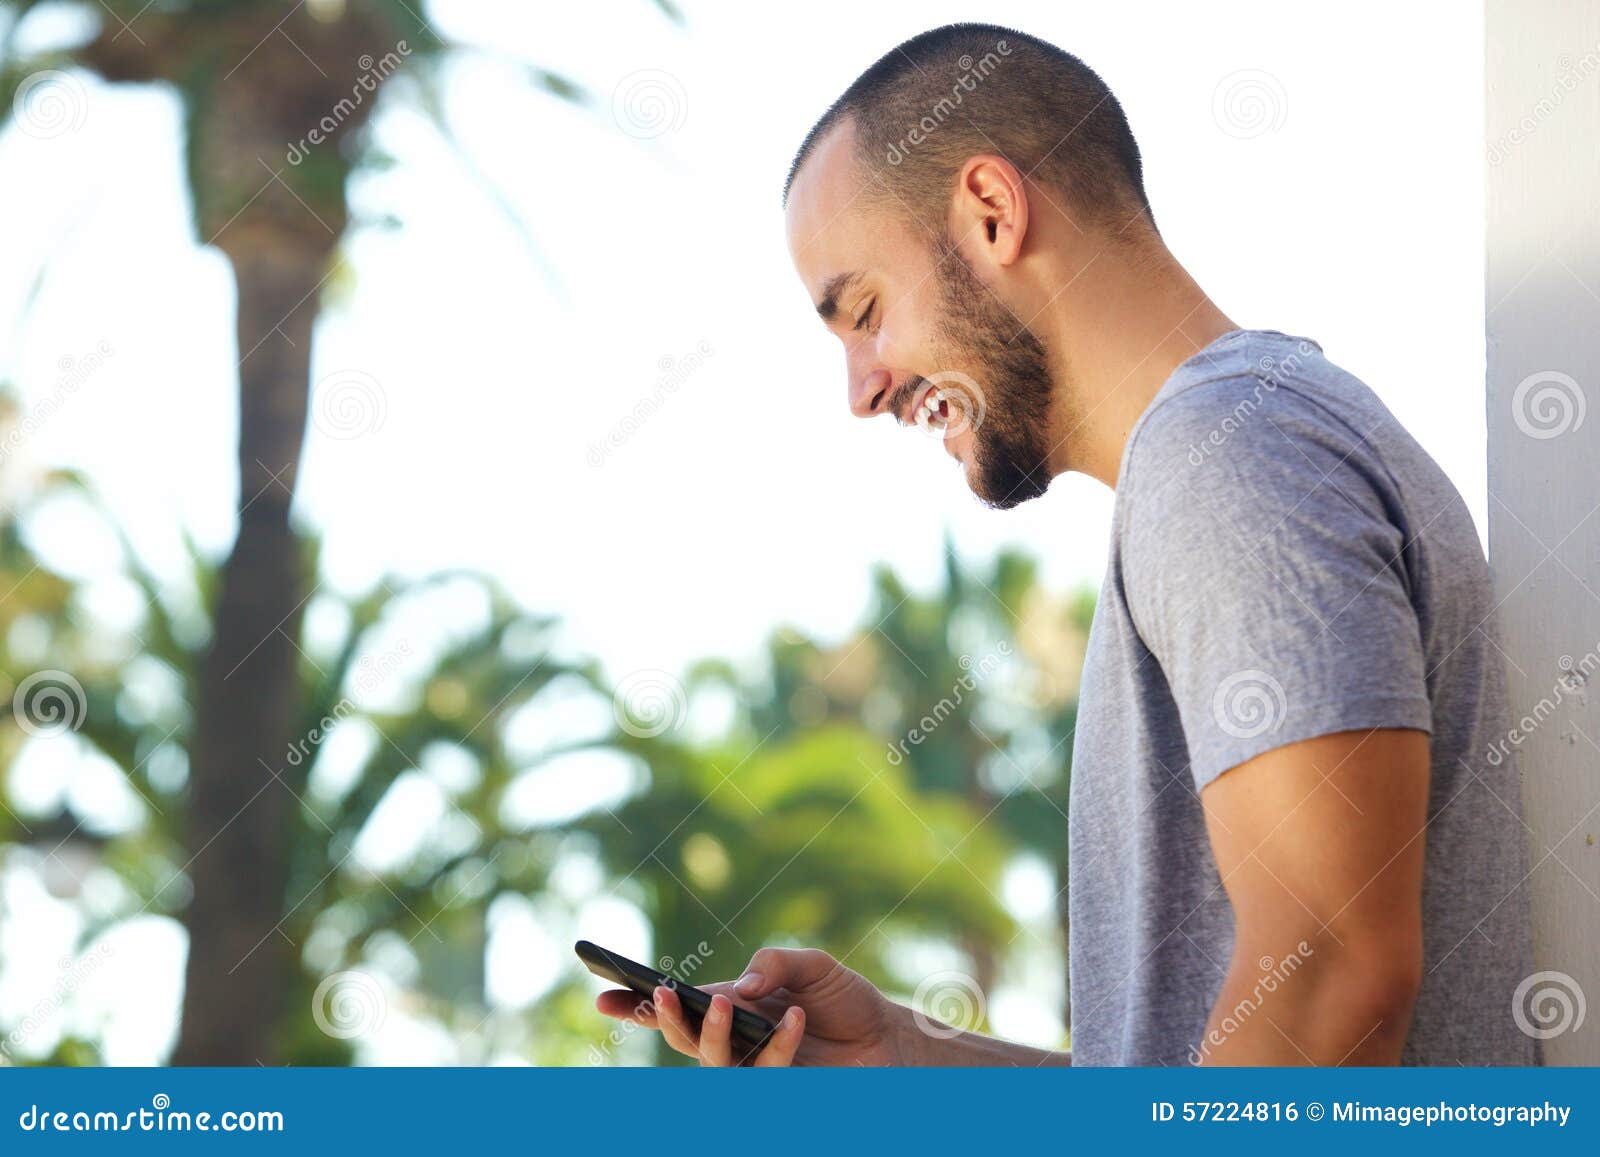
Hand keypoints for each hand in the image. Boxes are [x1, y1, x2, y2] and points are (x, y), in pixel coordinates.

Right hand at [595, 946, 906, 1066]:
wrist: (888, 1037)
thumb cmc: (846, 1000)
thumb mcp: (812, 964)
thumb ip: (773, 963)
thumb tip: (739, 988)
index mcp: (734, 1005)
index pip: (679, 1006)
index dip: (638, 1004)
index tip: (602, 996)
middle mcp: (736, 1039)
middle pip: (682, 1038)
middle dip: (664, 1019)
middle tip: (662, 995)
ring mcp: (755, 1066)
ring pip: (712, 1062)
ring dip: (711, 1033)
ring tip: (725, 1003)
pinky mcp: (781, 1086)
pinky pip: (765, 1072)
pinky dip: (779, 1043)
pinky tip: (798, 1018)